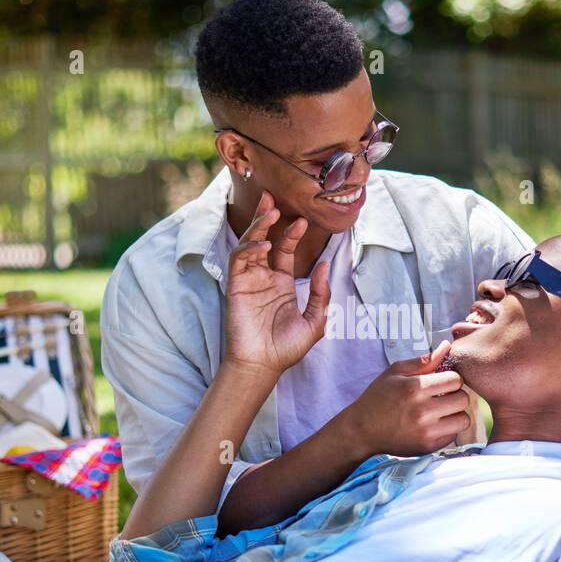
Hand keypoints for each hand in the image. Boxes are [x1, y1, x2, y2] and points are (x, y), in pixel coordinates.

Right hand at [224, 192, 329, 373]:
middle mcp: (264, 277)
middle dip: (267, 217)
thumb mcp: (315, 320)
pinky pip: (240, 259)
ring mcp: (248, 280)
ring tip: (271, 211)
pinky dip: (250, 247)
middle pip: (264, 238)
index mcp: (281, 283)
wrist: (264, 365)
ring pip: (250, 243)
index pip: (285, 250)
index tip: (303, 221)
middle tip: (274, 197)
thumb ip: (320, 293)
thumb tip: (324, 265)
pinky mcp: (236, 285)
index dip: (292, 234)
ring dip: (258, 226)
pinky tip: (265, 242)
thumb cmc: (287, 347)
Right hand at [338, 340, 472, 457]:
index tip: (441, 382)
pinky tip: (433, 424)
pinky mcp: (428, 447)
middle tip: (442, 397)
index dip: (451, 378)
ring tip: (441, 411)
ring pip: (463, 420)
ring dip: (455, 414)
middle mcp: (422, 411)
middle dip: (455, 395)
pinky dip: (447, 429)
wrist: (361, 430)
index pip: (455, 379)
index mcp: (415, 388)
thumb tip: (447, 346)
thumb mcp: (395, 372)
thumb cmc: (378, 397)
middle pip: (463, 399)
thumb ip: (424, 361)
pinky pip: (453, 435)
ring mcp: (426, 431)